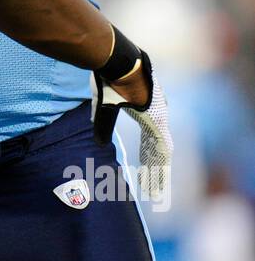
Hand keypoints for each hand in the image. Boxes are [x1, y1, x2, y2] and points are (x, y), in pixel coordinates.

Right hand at [92, 57, 171, 202]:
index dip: (147, 160)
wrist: (119, 64)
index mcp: (146, 114)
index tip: (146, 174)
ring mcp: (159, 121)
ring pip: (160, 157)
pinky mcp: (157, 123)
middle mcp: (156, 118)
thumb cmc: (110, 80)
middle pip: (156, 153)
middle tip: (154, 192)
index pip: (149, 144)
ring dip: (157, 178)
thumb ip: (103, 126)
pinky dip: (159, 169)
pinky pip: (160, 152)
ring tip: (156, 196)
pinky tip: (159, 182)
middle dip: (154, 173)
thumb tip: (100, 143)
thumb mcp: (104, 107)